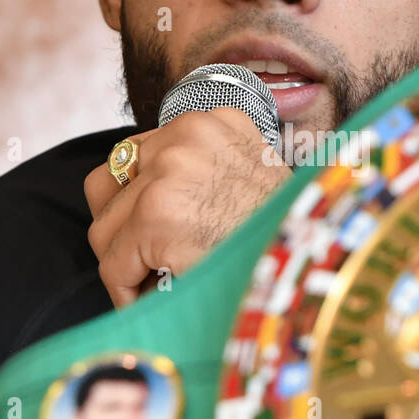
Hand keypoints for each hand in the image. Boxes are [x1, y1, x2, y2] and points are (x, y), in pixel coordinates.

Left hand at [83, 108, 291, 307]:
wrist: (314, 268)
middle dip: (120, 229)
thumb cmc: (286, 239)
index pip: (135, 155)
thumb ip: (205, 172)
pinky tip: (163, 297)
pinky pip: (113, 265)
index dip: (139, 204)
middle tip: (149, 259)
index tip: (160, 234)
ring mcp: (168, 171)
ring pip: (104, 228)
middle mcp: (187, 133)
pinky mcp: (154, 214)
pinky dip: (130, 292)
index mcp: (213, 120)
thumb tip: (151, 192)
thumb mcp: (252, 180)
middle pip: (106, 183)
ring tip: (163, 283)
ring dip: (128, 263)